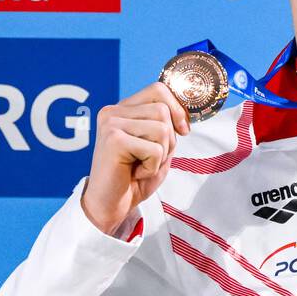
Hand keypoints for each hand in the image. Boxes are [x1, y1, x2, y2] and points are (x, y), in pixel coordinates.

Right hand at [81, 81, 190, 236]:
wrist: (111, 206)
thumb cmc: (133, 178)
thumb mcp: (157, 147)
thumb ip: (167, 127)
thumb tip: (185, 113)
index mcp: (122, 109)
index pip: (158, 89)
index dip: (177, 108)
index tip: (183, 130)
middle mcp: (113, 111)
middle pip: (163, 110)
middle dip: (168, 140)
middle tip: (150, 159)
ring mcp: (111, 123)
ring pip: (162, 129)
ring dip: (160, 154)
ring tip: (141, 165)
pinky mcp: (113, 140)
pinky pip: (154, 149)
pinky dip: (152, 166)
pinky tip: (134, 173)